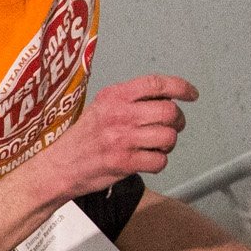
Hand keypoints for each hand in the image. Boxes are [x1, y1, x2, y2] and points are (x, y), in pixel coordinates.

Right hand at [42, 74, 197, 196]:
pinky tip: (148, 160)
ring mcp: (122, 139)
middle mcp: (119, 114)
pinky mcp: (124, 162)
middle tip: (173, 126)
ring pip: (168, 137)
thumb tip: (165, 97)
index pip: (155, 84)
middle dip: (178, 121)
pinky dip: (159, 162)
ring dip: (168, 144)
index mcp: (113, 96)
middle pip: (169, 111)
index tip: (191, 94)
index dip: (180, 87)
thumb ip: (129, 100)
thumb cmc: (83, 138)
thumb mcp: (101, 107)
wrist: (59, 166)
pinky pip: (159, 161)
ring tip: (157, 146)